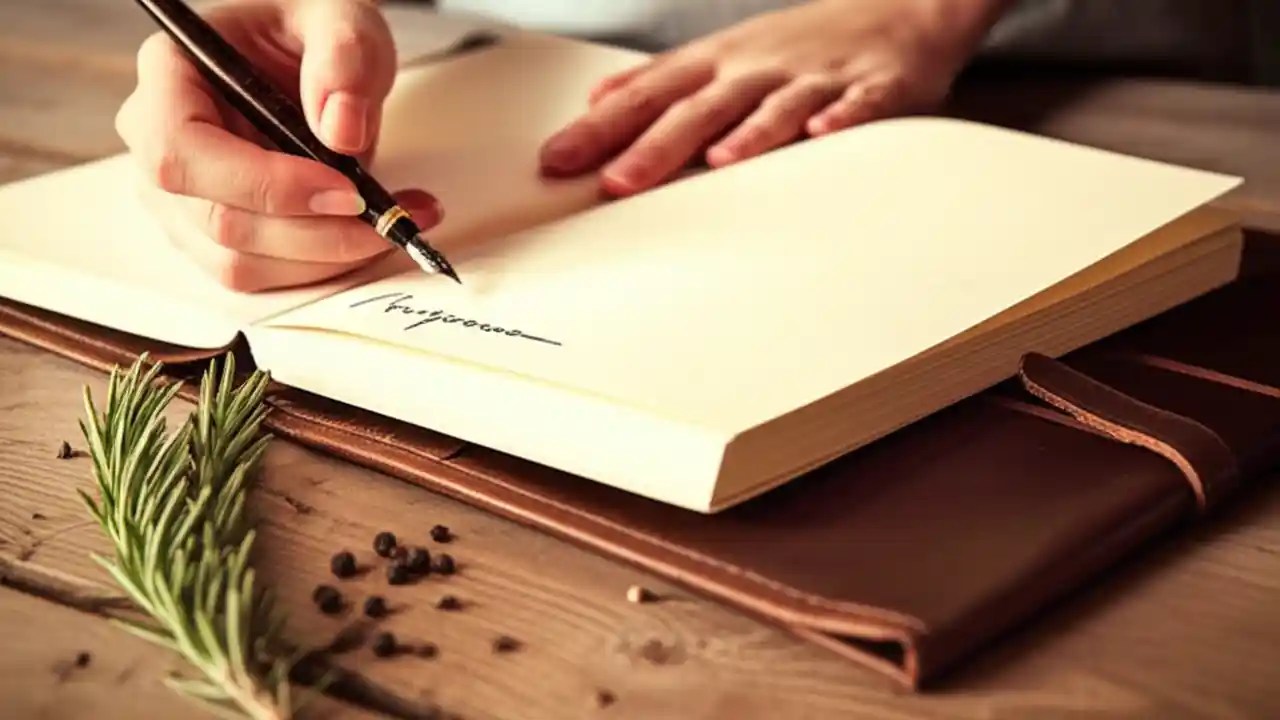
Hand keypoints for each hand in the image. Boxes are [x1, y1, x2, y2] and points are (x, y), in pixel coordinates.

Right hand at [116, 0, 442, 291]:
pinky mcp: (213, 234)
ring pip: (240, 261)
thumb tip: (341, 131)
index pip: (184, 150)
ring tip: (392, 223)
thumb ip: (344, 56)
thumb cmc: (311, 30)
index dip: (265, 184)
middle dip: (313, 233)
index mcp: (169, 74)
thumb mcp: (339, 17)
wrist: (313, 59)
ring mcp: (179, 197)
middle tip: (384, 218)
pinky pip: (260, 274)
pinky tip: (369, 233)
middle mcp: (157, 141)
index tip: (345, 190)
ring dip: (325, 257)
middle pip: (218, 220)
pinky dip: (322, 264)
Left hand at [538, 0, 1010, 195]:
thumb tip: (595, 101)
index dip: (601, 129)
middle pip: (701, 108)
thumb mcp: (722, 54)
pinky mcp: (873, 87)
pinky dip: (842, 117)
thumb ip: (661, 82)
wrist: (900, 11)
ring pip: (775, 106)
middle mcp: (757, 69)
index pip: (649, 97)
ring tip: (717, 160)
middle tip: (616, 183)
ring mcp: (815, 77)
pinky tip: (824, 133)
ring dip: (747, 132)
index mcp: (717, 64)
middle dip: (656, 145)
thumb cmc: (799, 45)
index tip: (556, 161)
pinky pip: (858, 104)